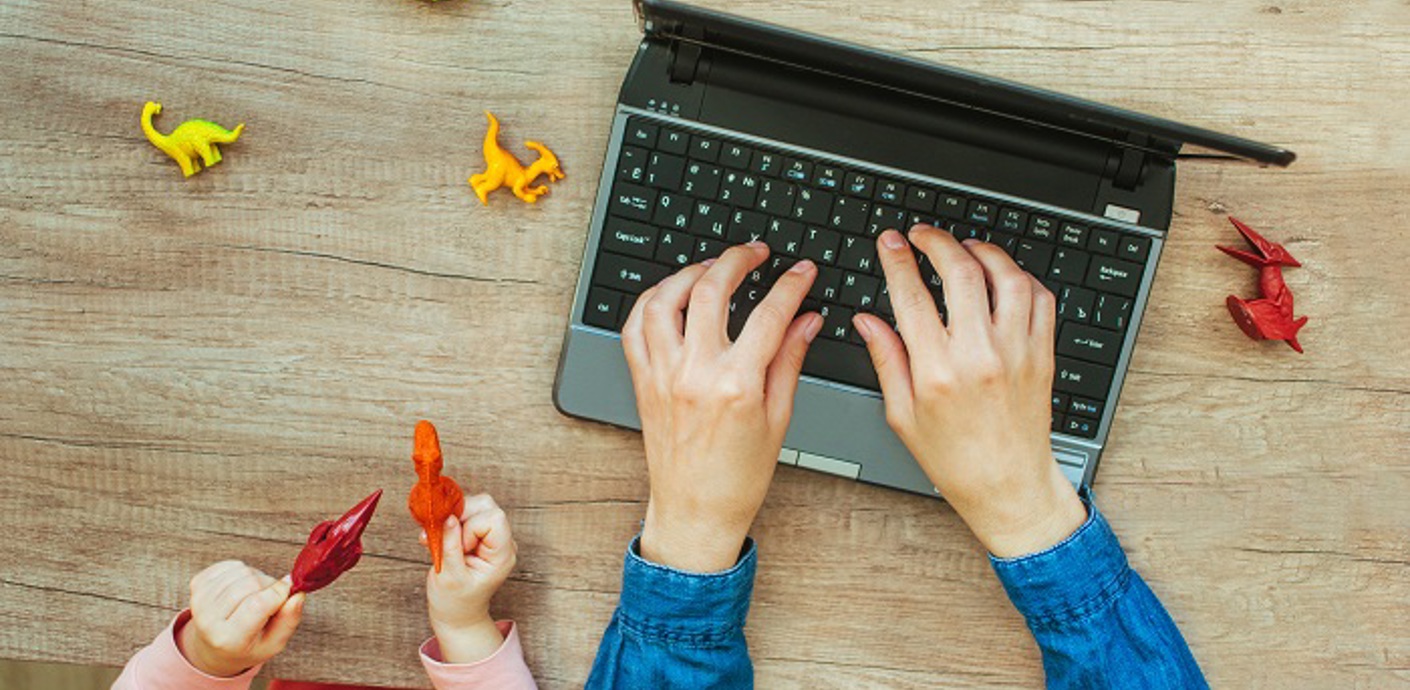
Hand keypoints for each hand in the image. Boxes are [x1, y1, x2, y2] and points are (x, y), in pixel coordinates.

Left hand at [177, 561, 303, 676]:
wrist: (213, 647)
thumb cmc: (247, 645)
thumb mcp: (274, 643)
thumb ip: (289, 620)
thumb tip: (297, 593)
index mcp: (229, 640)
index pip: (257, 605)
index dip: (279, 592)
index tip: (289, 591)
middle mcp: (208, 620)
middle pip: (250, 584)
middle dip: (269, 585)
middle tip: (271, 598)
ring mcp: (199, 601)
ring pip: (241, 571)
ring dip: (256, 577)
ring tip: (256, 594)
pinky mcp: (197, 585)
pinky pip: (230, 565)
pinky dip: (243, 571)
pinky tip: (242, 586)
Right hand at [422, 494, 517, 663]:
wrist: (457, 614)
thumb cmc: (455, 601)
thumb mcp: (449, 576)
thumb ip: (450, 545)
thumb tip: (449, 517)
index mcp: (502, 554)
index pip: (494, 518)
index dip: (471, 527)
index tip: (460, 549)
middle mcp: (502, 542)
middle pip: (485, 505)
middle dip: (460, 516)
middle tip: (444, 539)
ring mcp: (491, 537)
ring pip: (474, 506)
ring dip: (451, 519)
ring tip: (436, 540)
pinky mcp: (478, 535)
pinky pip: (464, 515)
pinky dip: (447, 523)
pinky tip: (435, 539)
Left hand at [622, 242, 821, 571]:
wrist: (696, 510)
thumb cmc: (739, 475)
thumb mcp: (779, 418)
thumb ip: (790, 360)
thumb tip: (807, 319)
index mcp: (737, 385)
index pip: (770, 314)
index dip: (791, 284)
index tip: (802, 270)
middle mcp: (695, 374)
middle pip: (712, 291)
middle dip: (737, 259)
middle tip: (755, 252)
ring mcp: (663, 375)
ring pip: (665, 300)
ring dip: (690, 273)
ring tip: (712, 267)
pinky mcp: (642, 382)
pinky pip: (635, 327)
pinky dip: (652, 301)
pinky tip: (672, 294)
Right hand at [853, 227, 1085, 557]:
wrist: (1009, 487)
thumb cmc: (954, 458)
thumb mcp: (902, 414)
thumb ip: (886, 359)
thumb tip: (868, 319)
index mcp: (937, 372)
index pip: (913, 296)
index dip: (898, 259)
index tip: (891, 242)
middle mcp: (979, 356)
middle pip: (962, 272)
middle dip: (938, 241)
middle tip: (923, 235)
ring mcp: (1017, 352)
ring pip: (1006, 276)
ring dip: (983, 251)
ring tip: (964, 248)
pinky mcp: (1042, 355)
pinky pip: (1039, 298)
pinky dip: (1019, 276)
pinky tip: (1001, 275)